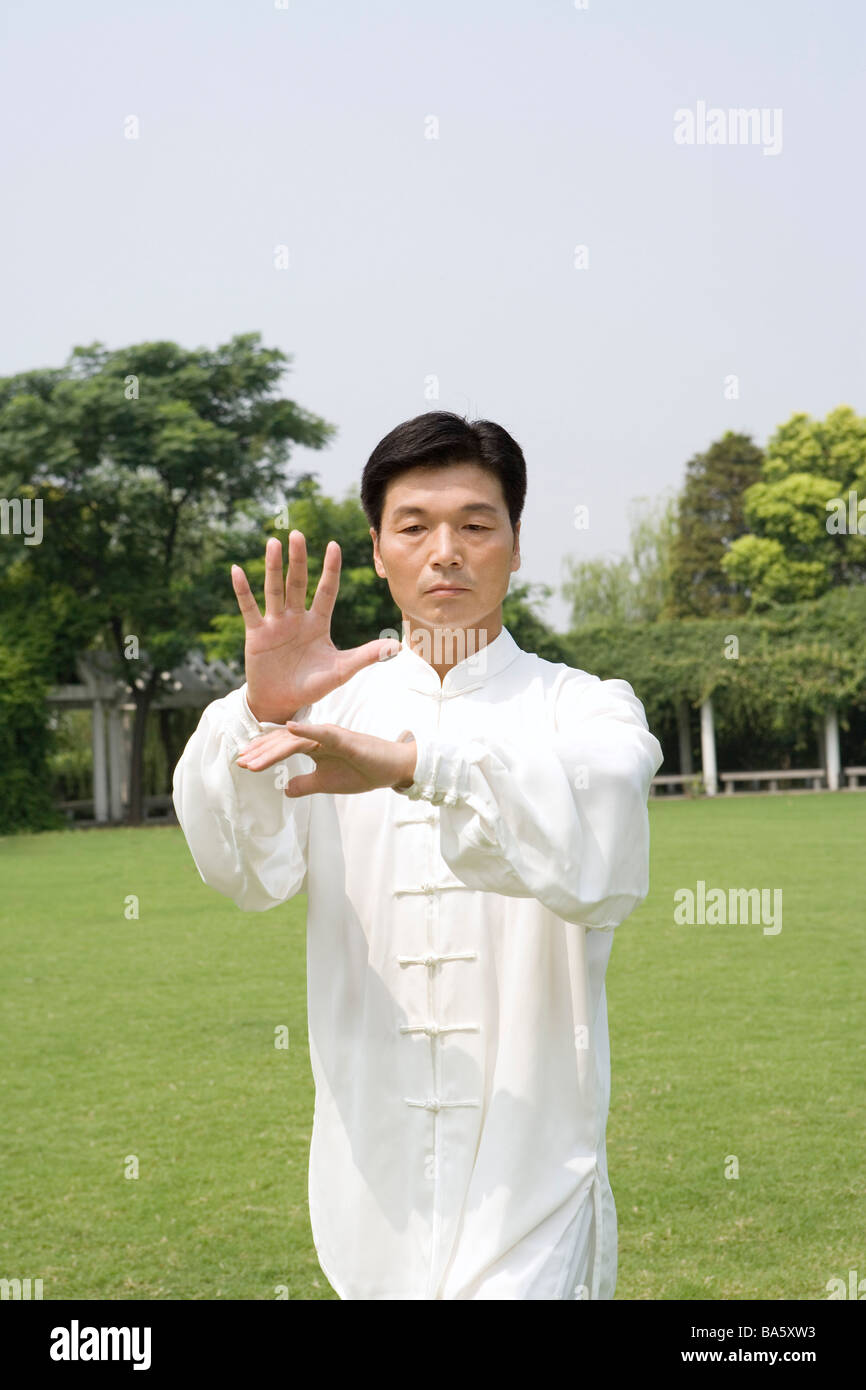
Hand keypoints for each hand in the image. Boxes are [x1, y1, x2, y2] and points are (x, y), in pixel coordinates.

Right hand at [231, 532, 400, 724]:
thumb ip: (366, 656)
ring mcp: (275, 623)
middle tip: (298, 534)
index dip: (330, 569)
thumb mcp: (342, 671)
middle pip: (298, 583)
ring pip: (275, 589)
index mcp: (318, 623)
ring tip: (273, 543)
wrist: (282, 702)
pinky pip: (249, 608)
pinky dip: (243, 590)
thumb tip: (397, 647)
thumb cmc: (313, 686)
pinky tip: (237, 570)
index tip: (334, 545)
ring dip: (273, 567)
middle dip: (298, 560)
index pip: (327, 591)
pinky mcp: (256, 634)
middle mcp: (296, 617)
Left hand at [236, 722, 417, 795]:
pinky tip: (291, 728)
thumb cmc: (362, 772)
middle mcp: (319, 737)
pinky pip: (323, 733)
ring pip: (296, 739)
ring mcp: (331, 736)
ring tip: (255, 755)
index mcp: (314, 746)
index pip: (282, 747)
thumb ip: (305, 784)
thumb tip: (284, 789)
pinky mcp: (345, 738)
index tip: (242, 763)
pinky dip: (307, 730)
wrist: (392, 769)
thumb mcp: (326, 784)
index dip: (262, 755)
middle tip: (240, 760)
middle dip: (260, 751)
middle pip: (283, 741)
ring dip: (274, 747)